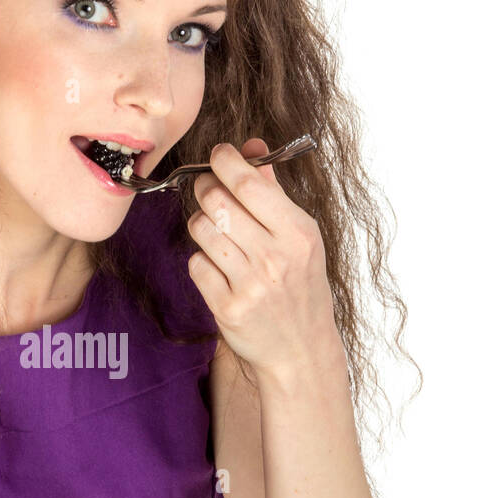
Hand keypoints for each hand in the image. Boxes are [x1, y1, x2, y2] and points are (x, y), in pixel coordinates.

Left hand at [185, 138, 340, 378]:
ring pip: (201, 230)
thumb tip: (251, 147)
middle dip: (205, 188)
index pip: (247, 183)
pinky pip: (196, 264)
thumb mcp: (300, 237)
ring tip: (218, 233)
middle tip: (207, 189)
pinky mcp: (227, 308)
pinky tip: (220, 269)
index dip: (224, 160)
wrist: (301, 349)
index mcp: (298, 233)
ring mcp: (250, 285)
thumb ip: (273, 192)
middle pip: (216, 201)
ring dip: (202, 225)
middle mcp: (275, 257)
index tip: (218, 155)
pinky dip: (202, 261)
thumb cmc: (300, 285)